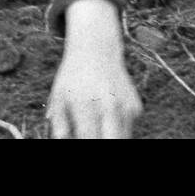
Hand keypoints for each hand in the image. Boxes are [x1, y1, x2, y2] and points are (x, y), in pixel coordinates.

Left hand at [46, 0, 140, 137]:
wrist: (97, 52)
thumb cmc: (73, 79)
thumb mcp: (59, 96)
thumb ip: (58, 122)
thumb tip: (61, 139)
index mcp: (86, 103)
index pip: (87, 137)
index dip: (84, 143)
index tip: (80, 140)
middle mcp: (109, 104)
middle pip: (111, 140)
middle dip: (103, 143)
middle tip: (94, 136)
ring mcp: (125, 106)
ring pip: (122, 138)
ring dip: (111, 136)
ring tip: (97, 124)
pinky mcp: (135, 107)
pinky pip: (127, 128)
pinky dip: (117, 127)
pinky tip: (108, 111)